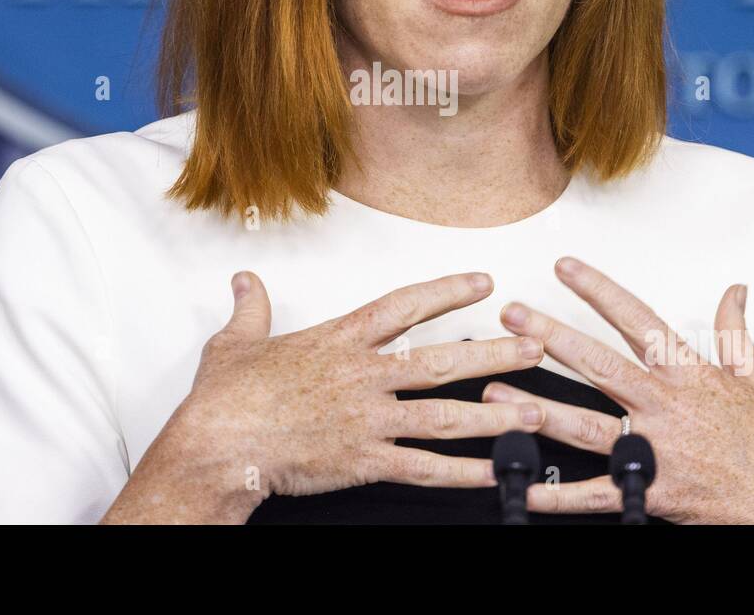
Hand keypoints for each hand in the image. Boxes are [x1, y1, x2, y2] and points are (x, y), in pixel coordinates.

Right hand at [102, 271, 545, 522]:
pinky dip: (461, 471)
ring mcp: (368, 419)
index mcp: (340, 341)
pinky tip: (490, 472)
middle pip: (442, 360)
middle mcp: (363, 376)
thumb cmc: (227, 398)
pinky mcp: (365, 460)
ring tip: (533, 413)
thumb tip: (245, 282)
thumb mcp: (235, 341)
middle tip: (535, 348)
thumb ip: (250, 308)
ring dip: (493, 415)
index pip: (406, 306)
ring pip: (444, 415)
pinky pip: (424, 468)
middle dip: (495, 354)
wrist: (218, 444)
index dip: (448, 290)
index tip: (483, 282)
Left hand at [487, 257, 753, 523]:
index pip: (637, 319)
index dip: (598, 289)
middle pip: (598, 364)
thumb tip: (735, 289)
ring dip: (536, 407)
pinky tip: (528, 487)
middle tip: (511, 316)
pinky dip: (561, 494)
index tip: (564, 266)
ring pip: (585, 425)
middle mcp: (667, 406)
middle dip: (549, 337)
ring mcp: (658, 449)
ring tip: (494, 390)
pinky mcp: (655, 491)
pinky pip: (599, 493)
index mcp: (691, 374)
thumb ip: (736, 331)